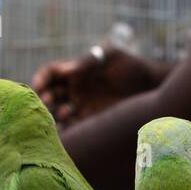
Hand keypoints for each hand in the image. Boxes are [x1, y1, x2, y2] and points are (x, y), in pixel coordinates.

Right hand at [31, 46, 166, 125]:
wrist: (151, 87)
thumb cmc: (131, 67)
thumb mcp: (111, 57)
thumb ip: (89, 62)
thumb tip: (67, 71)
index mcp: (75, 71)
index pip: (50, 73)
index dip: (42, 78)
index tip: (39, 85)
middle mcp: (74, 90)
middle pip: (50, 95)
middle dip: (44, 99)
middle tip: (46, 102)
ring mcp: (82, 108)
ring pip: (59, 114)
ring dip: (55, 116)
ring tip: (63, 116)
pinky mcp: (92, 123)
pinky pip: (74, 129)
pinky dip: (68, 131)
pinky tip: (69, 132)